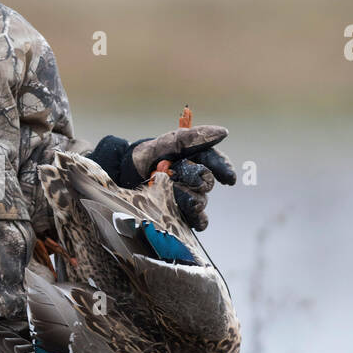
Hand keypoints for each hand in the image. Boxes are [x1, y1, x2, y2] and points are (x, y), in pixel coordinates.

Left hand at [91, 125, 235, 230]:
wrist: (124, 177)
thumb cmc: (148, 157)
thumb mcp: (167, 143)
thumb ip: (192, 138)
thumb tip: (224, 132)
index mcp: (195, 157)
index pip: (215, 161)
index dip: (223, 167)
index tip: (228, 177)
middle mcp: (194, 177)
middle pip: (206, 182)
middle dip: (200, 181)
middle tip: (187, 179)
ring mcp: (189, 197)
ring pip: (200, 201)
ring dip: (193, 200)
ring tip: (183, 199)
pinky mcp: (182, 214)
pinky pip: (198, 220)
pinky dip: (197, 219)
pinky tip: (194, 219)